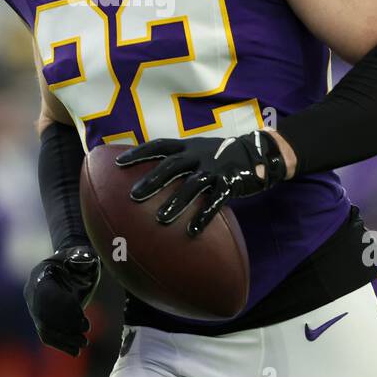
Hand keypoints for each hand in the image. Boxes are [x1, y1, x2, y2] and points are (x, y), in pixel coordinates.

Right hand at [23, 245, 100, 356]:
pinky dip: (61, 344)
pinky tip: (75, 351)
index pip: (46, 294)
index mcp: (41, 272)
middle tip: (84, 336)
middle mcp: (33, 290)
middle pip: (43, 315)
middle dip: (65, 328)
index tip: (84, 319)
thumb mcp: (84, 254)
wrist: (70, 266)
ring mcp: (34, 306)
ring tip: (83, 344)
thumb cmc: (79, 259)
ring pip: (44, 328)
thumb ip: (84, 256)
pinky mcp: (41, 318)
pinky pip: (46, 334)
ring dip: (64, 339)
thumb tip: (84, 260)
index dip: (64, 309)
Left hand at [117, 130, 287, 235]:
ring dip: (176, 202)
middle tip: (134, 195)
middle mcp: (199, 154)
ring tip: (160, 218)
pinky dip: (204, 216)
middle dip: (152, 180)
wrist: (258, 153)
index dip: (139, 153)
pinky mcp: (231, 183)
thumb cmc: (221, 156)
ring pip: (192, 184)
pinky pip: (216, 201)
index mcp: (189, 146)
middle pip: (171, 165)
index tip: (118, 163)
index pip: (159, 145)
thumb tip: (151, 175)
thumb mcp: (199, 151)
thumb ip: (180, 160)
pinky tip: (192, 231)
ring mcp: (215, 168)